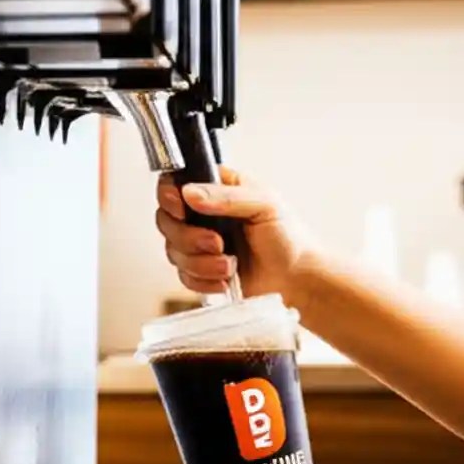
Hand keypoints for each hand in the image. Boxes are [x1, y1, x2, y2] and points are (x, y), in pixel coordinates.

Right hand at [155, 167, 316, 308]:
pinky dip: (203, 280)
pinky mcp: (202, 270)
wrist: (298, 280)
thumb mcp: (264, 205)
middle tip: (218, 243)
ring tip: (229, 265)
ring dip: (200, 262)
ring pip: (173, 250)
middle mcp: (204, 214)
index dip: (169, 196)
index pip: (175, 182)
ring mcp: (201, 243)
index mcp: (218, 189)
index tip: (182, 209)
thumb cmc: (289, 238)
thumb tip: (189, 193)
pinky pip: (183, 276)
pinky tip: (226, 278)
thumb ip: (226, 197)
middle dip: (189, 237)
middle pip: (166, 220)